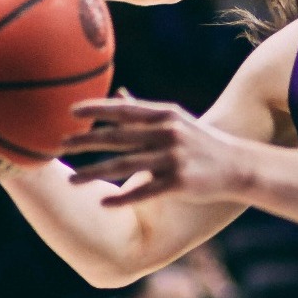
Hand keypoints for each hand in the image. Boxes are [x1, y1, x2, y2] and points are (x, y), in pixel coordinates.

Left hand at [61, 95, 241, 207]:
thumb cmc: (200, 142)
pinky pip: (145, 190)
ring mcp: (174, 157)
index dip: (97, 109)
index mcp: (165, 115)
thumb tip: (119, 94)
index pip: (124, 109)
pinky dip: (123, 198)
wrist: (237, 165)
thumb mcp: (176, 121)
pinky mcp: (180, 182)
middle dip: (87, 140)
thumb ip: (145, 110)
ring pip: (126, 164)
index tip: (70, 111)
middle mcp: (168, 133)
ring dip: (95, 172)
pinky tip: (102, 203)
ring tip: (71, 180)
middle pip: (119, 136)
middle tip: (60, 144)